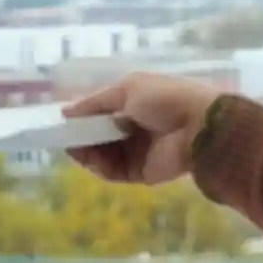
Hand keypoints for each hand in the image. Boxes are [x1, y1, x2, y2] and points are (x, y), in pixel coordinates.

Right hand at [61, 72, 220, 184]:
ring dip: (87, 152)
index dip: (82, 117)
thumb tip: (65, 112)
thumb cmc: (164, 99)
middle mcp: (134, 128)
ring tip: (76, 149)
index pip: (101, 113)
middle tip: (65, 138)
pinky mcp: (141, 173)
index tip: (63, 122)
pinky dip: (100, 167)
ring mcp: (137, 151)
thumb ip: (95, 102)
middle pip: (99, 136)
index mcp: (134, 104)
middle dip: (81, 136)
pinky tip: (92, 161)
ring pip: (102, 155)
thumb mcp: (127, 89)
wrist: (199, 126)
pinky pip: (113, 172)